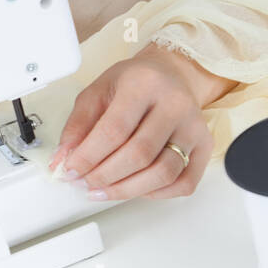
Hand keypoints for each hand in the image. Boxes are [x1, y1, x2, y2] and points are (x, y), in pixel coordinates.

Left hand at [47, 44, 220, 200]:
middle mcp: (175, 105)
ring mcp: (194, 127)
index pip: (114, 129)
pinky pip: (183, 183)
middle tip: (85, 183)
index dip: (89, 156)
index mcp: (144, 84)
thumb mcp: (98, 91)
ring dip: (127, 190)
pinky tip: (134, 188)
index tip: (71, 170)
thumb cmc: (134, 83)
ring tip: (104, 190)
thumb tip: (62, 160)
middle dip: (105, 176)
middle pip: (139, 154)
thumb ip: (77, 125)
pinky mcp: (205, 147)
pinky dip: (156, 193)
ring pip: (163, 173)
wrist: (171, 74)